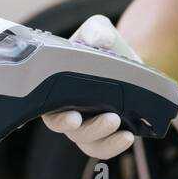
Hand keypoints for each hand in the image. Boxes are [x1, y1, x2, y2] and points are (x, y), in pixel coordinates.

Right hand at [41, 14, 138, 159]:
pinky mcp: (106, 132)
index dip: (59, 119)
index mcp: (57, 89)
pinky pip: (105, 147)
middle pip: (71, 132)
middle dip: (89, 130)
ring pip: (89, 144)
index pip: (49, 110)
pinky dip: (116, 146)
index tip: (73, 118)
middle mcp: (68, 111)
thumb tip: (102, 41)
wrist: (128, 59)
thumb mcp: (98, 31)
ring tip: (125, 132)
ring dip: (106, 140)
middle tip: (110, 119)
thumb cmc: (103, 45)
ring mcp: (87, 125)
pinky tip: (128, 137)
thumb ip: (96, 31)